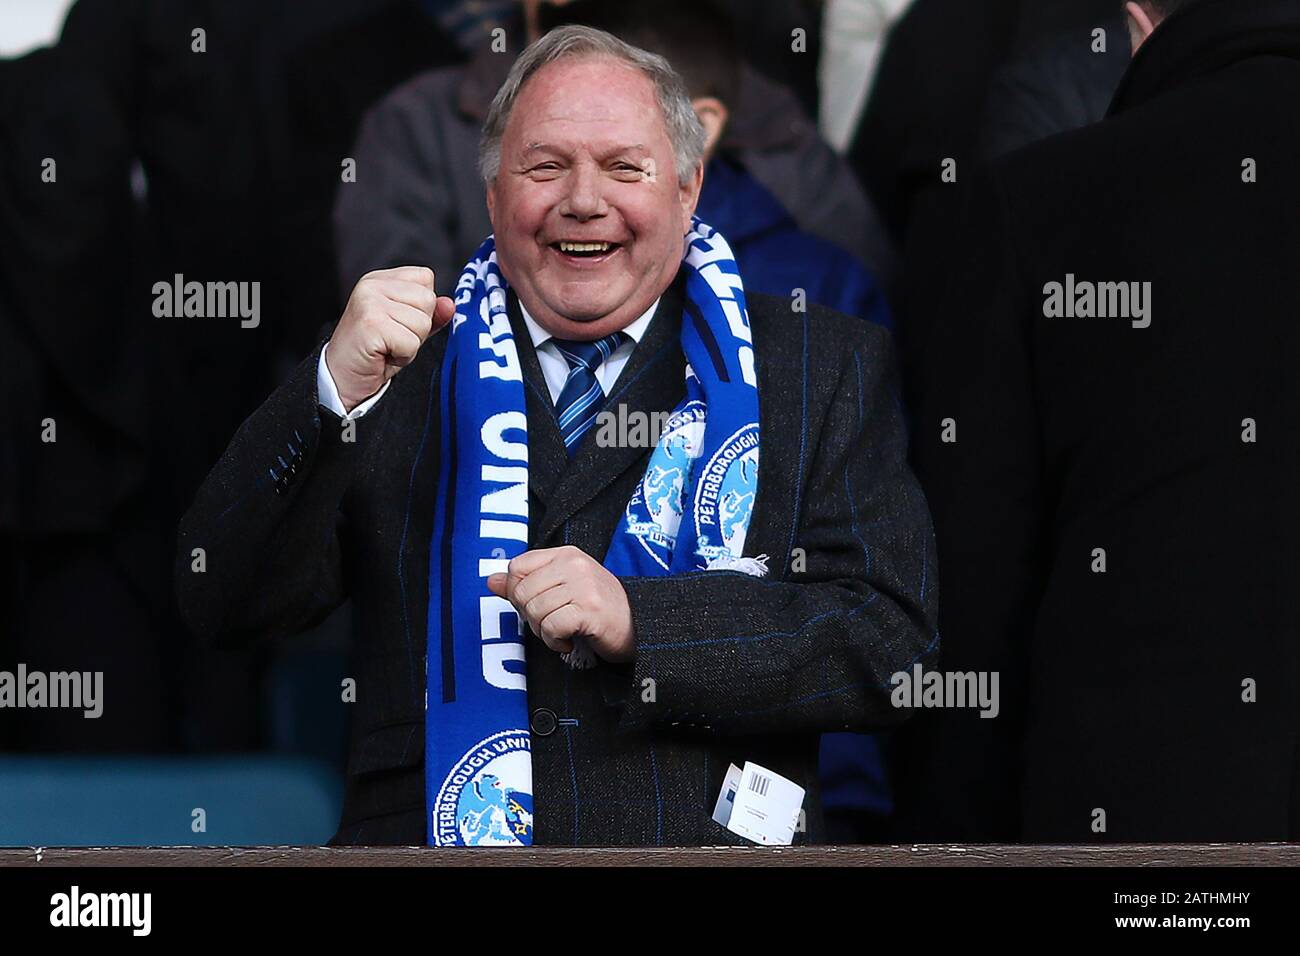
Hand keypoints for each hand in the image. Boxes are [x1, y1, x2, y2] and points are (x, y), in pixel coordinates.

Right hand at [326, 266, 455, 411]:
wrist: (342, 378)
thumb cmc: (373, 353)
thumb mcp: (408, 329)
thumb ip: (430, 315)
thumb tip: (450, 304)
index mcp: (380, 279)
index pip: (425, 277)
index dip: (422, 307)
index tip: (399, 323)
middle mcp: (372, 285)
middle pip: (428, 299)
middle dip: (418, 327)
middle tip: (392, 338)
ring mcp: (369, 302)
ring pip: (422, 322)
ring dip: (411, 343)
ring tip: (387, 346)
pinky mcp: (371, 323)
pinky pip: (411, 342)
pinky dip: (403, 355)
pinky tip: (383, 355)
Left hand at [486, 546, 635, 663]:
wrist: (640, 628)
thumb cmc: (598, 610)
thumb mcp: (561, 590)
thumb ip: (525, 584)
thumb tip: (491, 581)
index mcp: (565, 555)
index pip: (517, 568)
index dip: (519, 593)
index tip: (540, 605)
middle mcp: (574, 564)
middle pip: (521, 592)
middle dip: (531, 617)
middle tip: (553, 623)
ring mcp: (583, 585)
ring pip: (534, 611)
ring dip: (544, 632)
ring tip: (564, 632)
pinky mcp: (589, 609)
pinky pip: (550, 627)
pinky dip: (555, 642)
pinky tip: (570, 640)